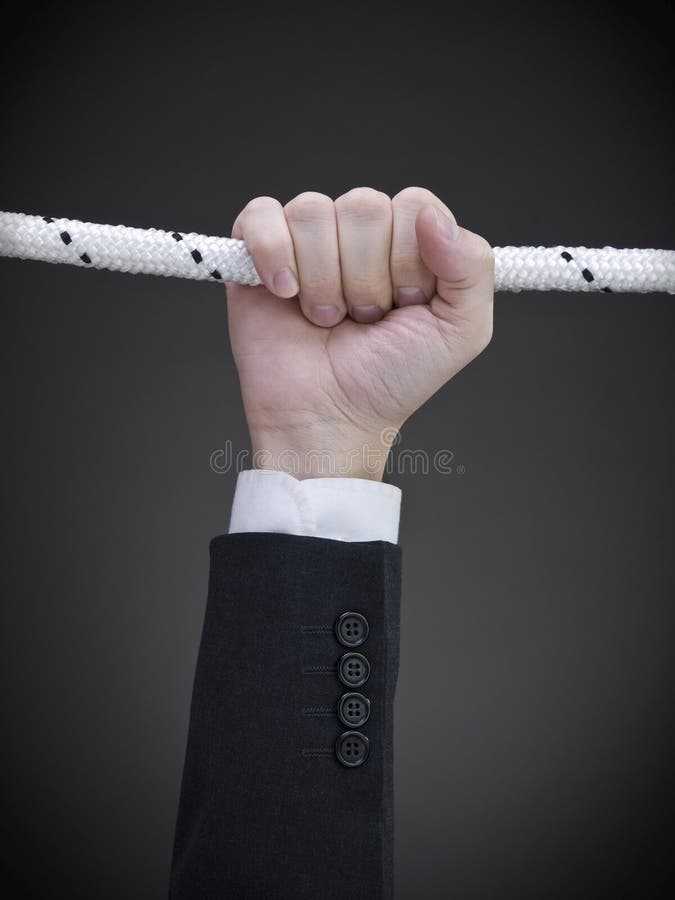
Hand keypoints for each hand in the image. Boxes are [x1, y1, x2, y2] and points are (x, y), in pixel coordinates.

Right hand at [226, 187, 493, 479]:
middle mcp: (358, 235)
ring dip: (322, 280)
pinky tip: (285, 294)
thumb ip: (472, 266)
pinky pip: (260, 216)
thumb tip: (433, 217)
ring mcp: (306, 241)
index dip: (408, 258)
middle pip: (364, 205)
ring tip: (326, 319)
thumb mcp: (461, 332)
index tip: (405, 305)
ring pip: (313, 211)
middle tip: (362, 319)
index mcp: (408, 243)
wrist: (328, 420)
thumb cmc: (390, 381)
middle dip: (365, 278)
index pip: (414, 204)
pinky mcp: (256, 253)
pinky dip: (273, 254)